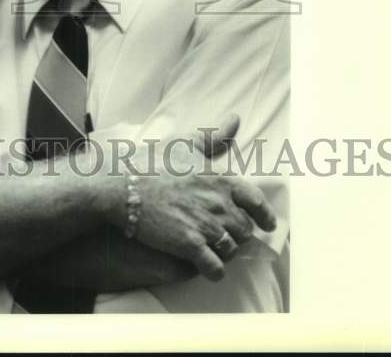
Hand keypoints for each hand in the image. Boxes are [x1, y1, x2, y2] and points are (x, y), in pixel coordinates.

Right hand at [113, 115, 276, 281]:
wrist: (123, 185)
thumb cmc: (154, 162)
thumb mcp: (186, 143)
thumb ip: (215, 137)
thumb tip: (235, 119)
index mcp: (221, 179)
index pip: (256, 202)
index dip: (265, 216)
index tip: (267, 224)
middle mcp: (218, 203)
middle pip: (244, 229)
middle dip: (239, 233)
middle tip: (227, 233)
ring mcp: (205, 225)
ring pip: (231, 248)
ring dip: (226, 251)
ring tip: (216, 249)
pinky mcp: (189, 245)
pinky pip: (215, 267)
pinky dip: (215, 270)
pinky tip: (208, 267)